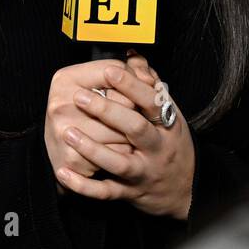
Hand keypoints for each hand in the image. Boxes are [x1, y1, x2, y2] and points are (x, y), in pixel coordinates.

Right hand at [43, 60, 136, 194]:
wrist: (61, 149)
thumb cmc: (82, 112)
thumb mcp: (95, 83)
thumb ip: (126, 70)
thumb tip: (148, 76)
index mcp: (66, 80)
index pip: (113, 70)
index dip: (132, 79)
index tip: (138, 86)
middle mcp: (61, 104)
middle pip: (123, 103)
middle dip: (134, 110)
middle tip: (132, 114)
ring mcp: (65, 132)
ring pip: (123, 131)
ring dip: (133, 134)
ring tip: (125, 133)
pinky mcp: (73, 160)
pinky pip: (117, 155)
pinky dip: (124, 153)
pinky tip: (117, 149)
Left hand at [55, 52, 194, 219]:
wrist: (185, 189)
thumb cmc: (171, 142)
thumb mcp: (170, 113)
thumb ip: (150, 85)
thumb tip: (132, 56)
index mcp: (167, 124)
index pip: (151, 102)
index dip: (131, 86)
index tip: (110, 71)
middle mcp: (157, 148)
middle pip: (135, 128)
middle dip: (108, 111)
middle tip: (79, 97)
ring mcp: (142, 172)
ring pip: (118, 162)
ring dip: (92, 148)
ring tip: (68, 132)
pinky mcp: (129, 192)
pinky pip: (105, 191)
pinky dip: (83, 185)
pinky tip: (64, 172)